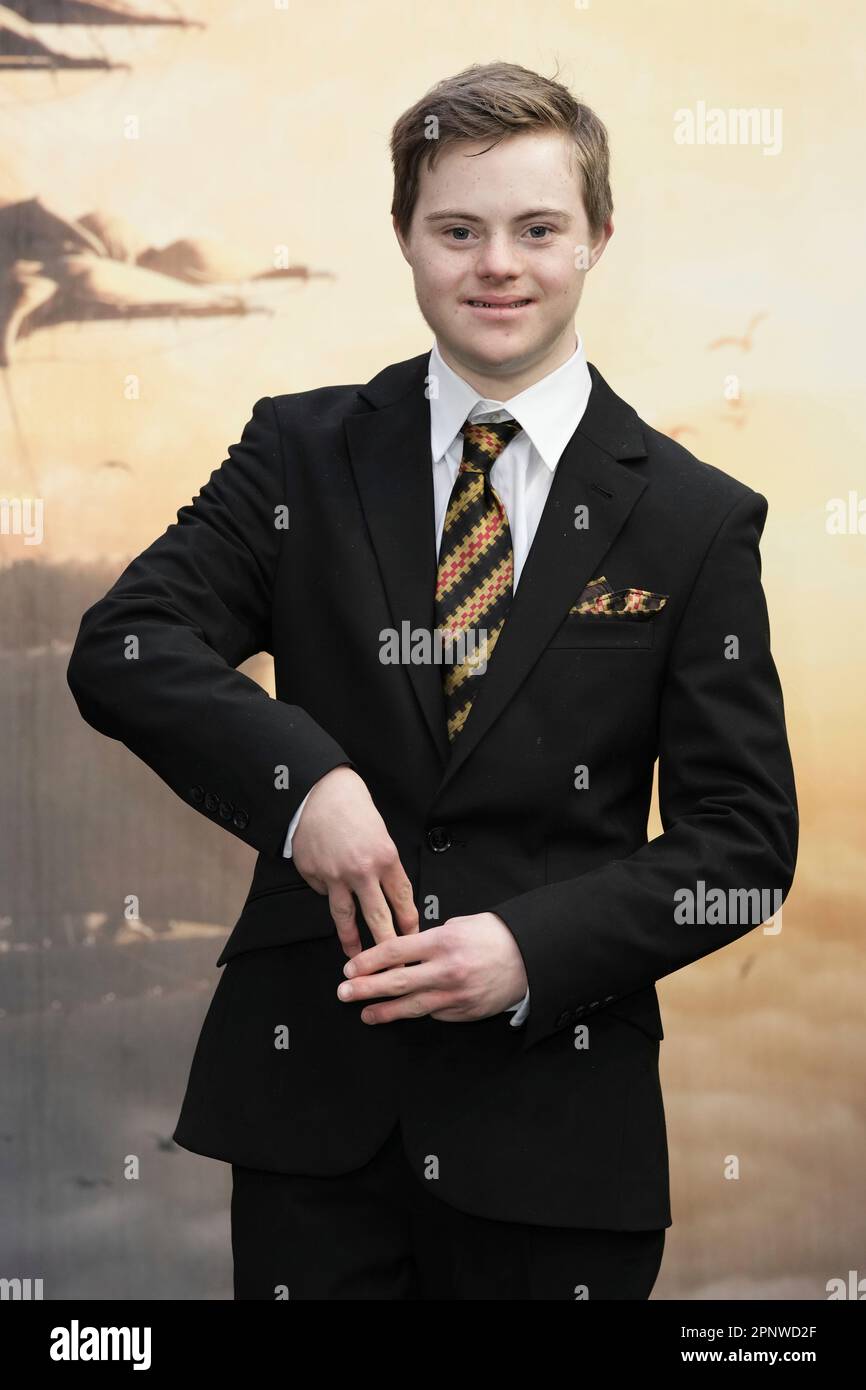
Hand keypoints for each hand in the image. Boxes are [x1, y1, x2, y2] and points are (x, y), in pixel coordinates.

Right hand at [291, 766, 418, 956]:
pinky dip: (330, 894)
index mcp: (385, 858)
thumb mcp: (381, 834)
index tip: (413, 938)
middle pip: (378, 918)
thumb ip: (386, 866)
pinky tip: (330, 887)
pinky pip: (324, 893)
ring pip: (346, 918)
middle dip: (388, 947)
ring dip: (352, 942)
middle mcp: (362, 871)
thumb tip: (391, 896)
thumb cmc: (355, 809)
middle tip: (394, 970)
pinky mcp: (313, 875)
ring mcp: (334, 875)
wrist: (320, 793)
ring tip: (356, 960)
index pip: (402, 900)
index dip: (409, 923)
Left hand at [335, 911, 527, 1022]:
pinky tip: (406, 1011)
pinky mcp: (465, 1012)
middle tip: (344, 994)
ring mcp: (455, 996)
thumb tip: (408, 951)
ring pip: (411, 1007)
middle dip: (364, 989)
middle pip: (395, 982)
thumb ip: (431, 938)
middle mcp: (446, 970)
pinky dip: (420, 1011)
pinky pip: (435, 1013)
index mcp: (442, 942)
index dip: (367, 961)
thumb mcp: (460, 924)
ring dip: (384, 1011)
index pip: (393, 952)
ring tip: (365, 1013)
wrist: (530, 956)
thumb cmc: (497, 936)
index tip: (350, 968)